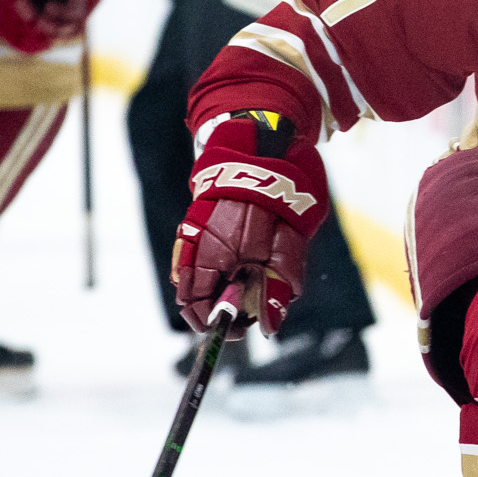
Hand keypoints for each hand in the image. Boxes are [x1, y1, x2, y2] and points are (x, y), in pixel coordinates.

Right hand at [172, 110, 328, 336]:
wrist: (259, 148)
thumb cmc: (279, 196)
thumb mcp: (289, 245)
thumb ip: (277, 285)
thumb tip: (269, 325)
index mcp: (216, 255)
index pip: (202, 306)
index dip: (220, 323)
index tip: (241, 328)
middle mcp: (197, 247)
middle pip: (191, 297)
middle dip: (214, 312)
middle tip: (241, 316)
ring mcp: (192, 234)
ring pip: (188, 280)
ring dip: (209, 294)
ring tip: (236, 294)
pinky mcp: (194, 224)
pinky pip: (189, 259)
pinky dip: (203, 274)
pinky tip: (224, 273)